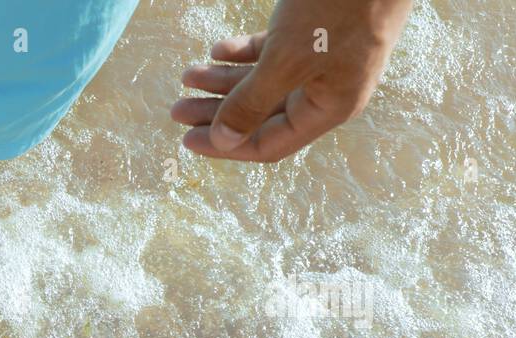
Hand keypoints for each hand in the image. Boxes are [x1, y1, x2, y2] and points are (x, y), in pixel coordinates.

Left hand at [172, 0, 412, 161]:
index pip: (270, 144)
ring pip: (264, 80)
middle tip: (175, 108)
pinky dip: (245, 52)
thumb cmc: (340, 4)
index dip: (226, 145)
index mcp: (329, 107)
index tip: (186, 139)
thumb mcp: (288, 59)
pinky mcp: (318, 29)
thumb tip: (222, 140)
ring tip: (186, 74)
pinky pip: (275, 52)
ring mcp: (324, 59)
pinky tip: (216, 50)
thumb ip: (252, 101)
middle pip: (261, 113)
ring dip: (223, 79)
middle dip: (216, 111)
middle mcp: (327, 89)